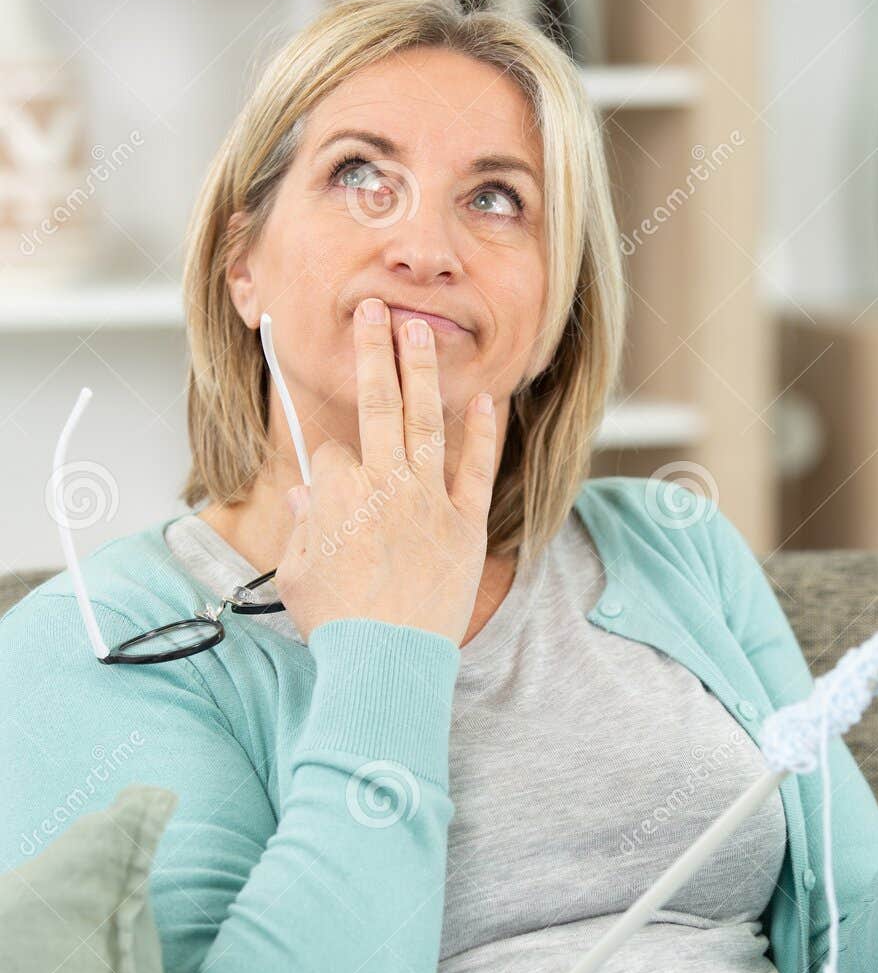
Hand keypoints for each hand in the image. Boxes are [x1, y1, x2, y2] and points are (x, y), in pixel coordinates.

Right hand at [273, 300, 497, 647]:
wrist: (389, 662)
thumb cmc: (339, 624)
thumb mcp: (297, 574)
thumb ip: (303, 526)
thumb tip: (306, 496)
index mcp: (339, 494)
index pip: (333, 454)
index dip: (330, 467)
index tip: (334, 488)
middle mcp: (385, 486)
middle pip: (377, 404)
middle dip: (374, 351)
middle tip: (373, 310)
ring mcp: (429, 501)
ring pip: (425, 423)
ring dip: (423, 372)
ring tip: (420, 329)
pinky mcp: (466, 524)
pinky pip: (476, 469)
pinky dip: (481, 434)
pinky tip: (484, 401)